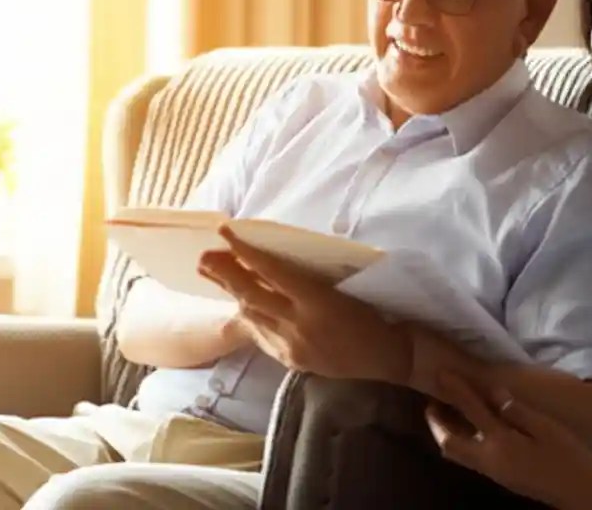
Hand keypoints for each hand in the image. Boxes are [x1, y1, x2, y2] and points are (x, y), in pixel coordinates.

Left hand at [198, 225, 411, 383]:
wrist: (387, 354)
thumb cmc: (372, 312)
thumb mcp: (342, 288)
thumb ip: (305, 279)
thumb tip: (272, 262)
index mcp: (317, 301)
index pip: (272, 272)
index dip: (246, 251)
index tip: (226, 232)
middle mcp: (299, 324)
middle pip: (252, 296)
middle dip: (225, 275)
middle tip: (204, 257)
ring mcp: (292, 345)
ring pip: (252, 316)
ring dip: (233, 294)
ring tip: (213, 274)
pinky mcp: (290, 360)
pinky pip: (262, 334)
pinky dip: (251, 316)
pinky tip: (241, 303)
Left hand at [426, 372, 591, 509]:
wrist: (583, 492)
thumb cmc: (568, 456)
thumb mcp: (546, 428)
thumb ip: (517, 410)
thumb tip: (494, 391)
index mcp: (502, 444)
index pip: (472, 411)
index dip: (455, 390)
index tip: (441, 373)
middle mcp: (489, 460)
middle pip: (449, 443)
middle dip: (436, 422)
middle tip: (433, 400)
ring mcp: (492, 472)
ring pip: (456, 453)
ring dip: (445, 433)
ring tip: (446, 411)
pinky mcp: (499, 477)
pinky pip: (469, 458)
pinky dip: (461, 441)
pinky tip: (470, 428)